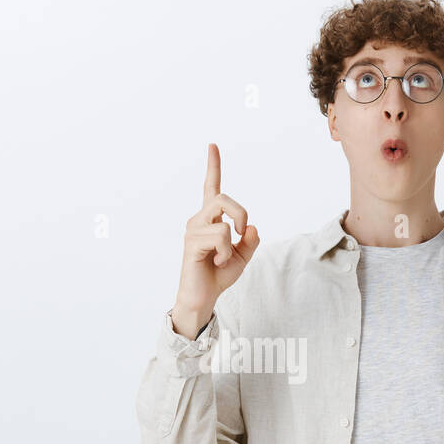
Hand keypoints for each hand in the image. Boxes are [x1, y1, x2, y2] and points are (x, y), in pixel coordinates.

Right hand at [174, 143, 260, 327]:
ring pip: (223, 221)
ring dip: (232, 242)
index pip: (211, 187)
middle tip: (243, 233)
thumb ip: (250, 240)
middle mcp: (198, 220)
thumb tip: (251, 227)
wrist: (203, 297)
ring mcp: (193, 230)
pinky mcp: (192, 243)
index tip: (213, 146)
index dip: (213, 166)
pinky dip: (225, 252)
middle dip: (240, 213)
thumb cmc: (218, 275)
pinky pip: (220, 238)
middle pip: (223, 198)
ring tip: (223, 257)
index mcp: (210, 219)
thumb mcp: (243, 256)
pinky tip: (215, 262)